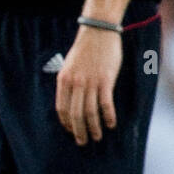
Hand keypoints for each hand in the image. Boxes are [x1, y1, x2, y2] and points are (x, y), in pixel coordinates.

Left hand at [56, 26, 122, 145]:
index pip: (61, 109)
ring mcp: (90, 82)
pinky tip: (111, 124)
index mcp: (63, 80)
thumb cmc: (85, 50)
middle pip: (75, 114)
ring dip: (94, 128)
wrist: (98, 32)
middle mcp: (75, 83)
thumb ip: (68, 83)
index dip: (66, 123)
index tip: (70, 131)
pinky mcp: (105, 80)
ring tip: (97, 137)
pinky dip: (108, 117)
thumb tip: (70, 102)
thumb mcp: (69, 66)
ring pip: (90, 112)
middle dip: (79, 131)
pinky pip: (106, 104)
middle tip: (83, 142)